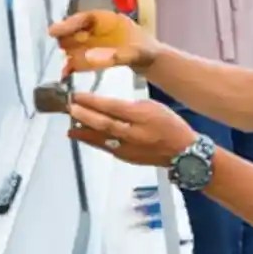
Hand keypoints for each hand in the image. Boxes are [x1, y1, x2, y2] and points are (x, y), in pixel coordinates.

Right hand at [50, 9, 160, 75]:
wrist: (152, 62)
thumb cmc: (147, 52)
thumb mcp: (135, 53)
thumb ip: (115, 56)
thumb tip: (88, 58)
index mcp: (109, 20)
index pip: (84, 18)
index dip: (68, 23)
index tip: (53, 31)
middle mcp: (97, 29)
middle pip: (75, 30)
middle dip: (67, 40)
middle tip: (62, 50)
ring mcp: (94, 41)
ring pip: (73, 45)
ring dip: (68, 54)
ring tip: (66, 65)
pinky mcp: (93, 54)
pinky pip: (78, 58)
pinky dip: (72, 65)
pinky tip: (66, 74)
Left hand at [67, 93, 197, 166]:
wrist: (183, 152)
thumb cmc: (170, 125)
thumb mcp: (154, 107)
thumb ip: (129, 106)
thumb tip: (104, 105)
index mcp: (143, 116)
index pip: (112, 107)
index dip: (92, 101)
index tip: (77, 95)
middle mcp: (134, 133)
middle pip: (103, 123)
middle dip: (83, 115)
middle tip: (69, 107)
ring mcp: (129, 147)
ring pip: (100, 137)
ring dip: (82, 129)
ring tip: (69, 123)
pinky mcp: (126, 157)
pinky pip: (105, 147)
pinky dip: (91, 140)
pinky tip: (80, 135)